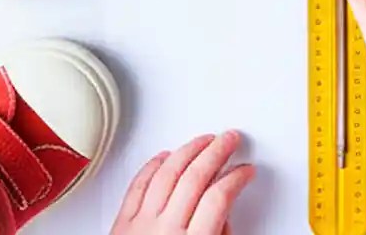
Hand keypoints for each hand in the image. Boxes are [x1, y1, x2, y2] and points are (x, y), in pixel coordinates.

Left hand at [111, 132, 255, 234]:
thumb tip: (222, 220)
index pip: (219, 197)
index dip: (236, 177)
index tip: (246, 171)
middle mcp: (165, 231)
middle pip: (194, 177)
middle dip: (217, 151)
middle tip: (230, 140)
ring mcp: (140, 225)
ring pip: (166, 173)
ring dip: (188, 150)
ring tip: (203, 140)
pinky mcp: (120, 225)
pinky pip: (138, 185)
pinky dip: (153, 165)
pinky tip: (164, 156)